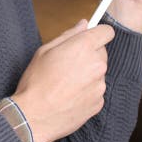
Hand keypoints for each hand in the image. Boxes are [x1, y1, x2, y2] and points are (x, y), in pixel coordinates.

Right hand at [11, 20, 113, 141]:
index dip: (98, 32)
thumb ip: (68, 35)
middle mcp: (97, 65)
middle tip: (67, 62)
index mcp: (83, 47)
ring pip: (97, 72)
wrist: (35, 116)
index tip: (90, 36)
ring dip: (87, 73)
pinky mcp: (99, 102)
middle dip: (88, 54)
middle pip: (101, 52)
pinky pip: (95, 90)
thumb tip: (83, 25)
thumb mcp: (45, 50)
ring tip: (65, 82)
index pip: (106, 32)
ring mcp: (100, 85)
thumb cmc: (36, 82)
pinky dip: (86, 90)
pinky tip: (68, 95)